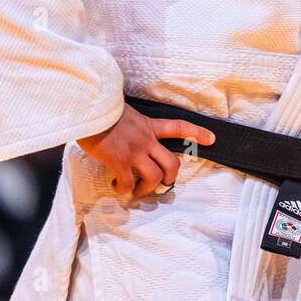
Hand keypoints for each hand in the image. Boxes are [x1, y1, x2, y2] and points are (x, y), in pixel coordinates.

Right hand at [77, 104, 214, 198]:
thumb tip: (126, 130)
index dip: (197, 132)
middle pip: (172, 163)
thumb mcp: (124, 112)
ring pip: (155, 177)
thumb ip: (132, 123)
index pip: (179, 127)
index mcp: (148, 125)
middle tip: (162, 184)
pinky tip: (117, 187)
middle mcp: (146, 139)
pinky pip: (128, 183)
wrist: (88, 109)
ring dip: (146, 189)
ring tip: (136, 191)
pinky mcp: (119, 161)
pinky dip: (123, 190)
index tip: (212, 138)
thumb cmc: (100, 109)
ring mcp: (134, 151)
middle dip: (171, 178)